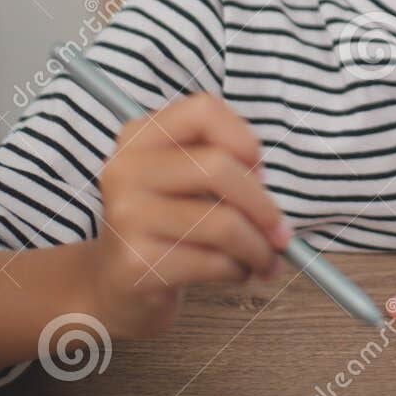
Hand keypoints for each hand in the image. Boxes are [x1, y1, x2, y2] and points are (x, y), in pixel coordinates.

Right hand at [87, 93, 290, 338]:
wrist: (115, 284)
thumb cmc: (166, 224)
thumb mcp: (181, 179)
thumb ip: (220, 161)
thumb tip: (266, 184)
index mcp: (140, 137)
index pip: (203, 111)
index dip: (244, 138)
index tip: (260, 171)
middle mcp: (126, 169)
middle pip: (218, 168)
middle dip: (263, 205)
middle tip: (280, 232)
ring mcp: (127, 216)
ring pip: (222, 223)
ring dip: (259, 247)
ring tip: (266, 259)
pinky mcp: (136, 263)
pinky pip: (213, 263)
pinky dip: (239, 270)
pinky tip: (237, 272)